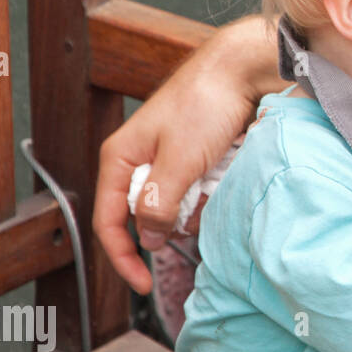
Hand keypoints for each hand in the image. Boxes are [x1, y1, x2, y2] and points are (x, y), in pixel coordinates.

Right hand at [94, 25, 264, 293]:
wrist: (242, 69)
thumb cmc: (207, 103)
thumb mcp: (180, 161)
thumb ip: (160, 204)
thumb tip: (149, 239)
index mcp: (120, 157)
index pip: (109, 220)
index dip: (123, 257)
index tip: (143, 283)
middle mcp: (140, 159)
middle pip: (144, 215)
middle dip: (170, 225)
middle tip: (197, 219)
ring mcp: (169, 158)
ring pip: (175, 205)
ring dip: (195, 207)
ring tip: (216, 183)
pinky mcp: (196, 157)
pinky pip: (198, 191)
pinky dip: (211, 193)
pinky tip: (224, 177)